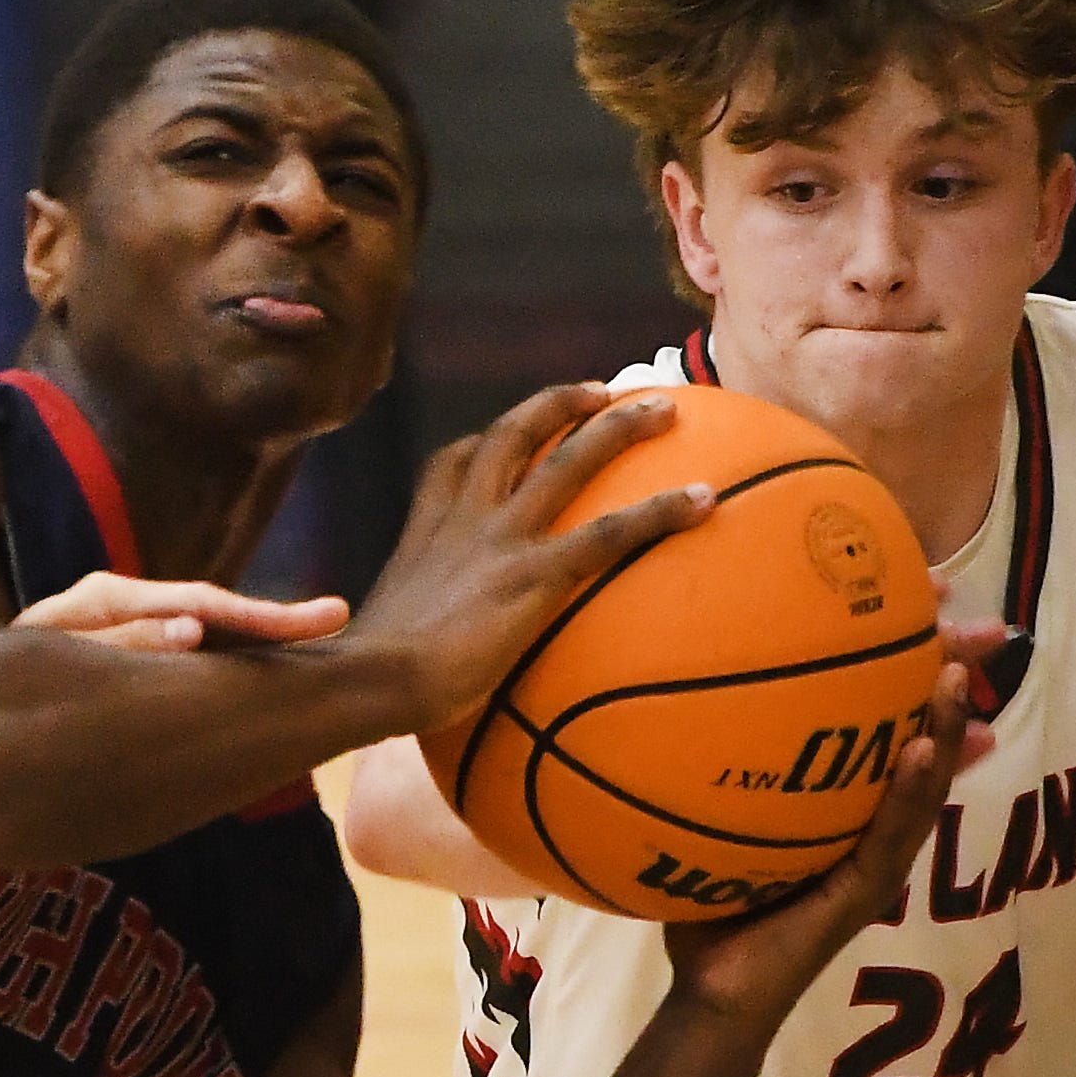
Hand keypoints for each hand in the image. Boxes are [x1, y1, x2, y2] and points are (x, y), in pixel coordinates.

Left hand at [15, 572, 350, 653]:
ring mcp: (129, 633)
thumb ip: (121, 642)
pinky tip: (269, 669)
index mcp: (107, 599)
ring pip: (205, 632)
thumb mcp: (51, 654)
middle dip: (272, 619)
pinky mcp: (130, 659)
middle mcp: (125, 608)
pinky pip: (188, 657)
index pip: (196, 602)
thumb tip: (192, 632)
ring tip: (319, 634)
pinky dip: (230, 658)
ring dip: (257, 638)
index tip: (317, 620)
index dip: (257, 614)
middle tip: (335, 618)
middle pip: (211, 609)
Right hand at [350, 384, 712, 731]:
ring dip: (619, 427)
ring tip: (666, 408)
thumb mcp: (378, 643)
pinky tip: (705, 501)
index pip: (451, 466)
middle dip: (560, 405)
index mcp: (425, 533)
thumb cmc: (370, 684)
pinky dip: (661, 510)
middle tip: (604, 390)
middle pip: (514, 436)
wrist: (374, 682)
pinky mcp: (534, 575)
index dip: (482, 442)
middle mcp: (464, 521)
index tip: (510, 432)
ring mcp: (500, 541)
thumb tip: (414, 686)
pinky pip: (610, 533)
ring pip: (567, 461)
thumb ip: (408, 642)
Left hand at [660, 659, 973, 1037]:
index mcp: (840, 797)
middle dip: (955, 684)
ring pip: (923, 780)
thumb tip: (657, 675)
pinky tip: (925, 748)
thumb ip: (704, 757)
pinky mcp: (865, 890)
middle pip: (925, 738)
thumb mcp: (707, 809)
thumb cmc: (708, 901)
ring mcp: (873, 855)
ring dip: (945, 725)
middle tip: (988, 629)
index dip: (909, 663)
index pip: (886, 717)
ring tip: (959, 673)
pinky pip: (894, 834)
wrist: (715, 988)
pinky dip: (914, 790)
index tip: (927, 600)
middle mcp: (868, 820)